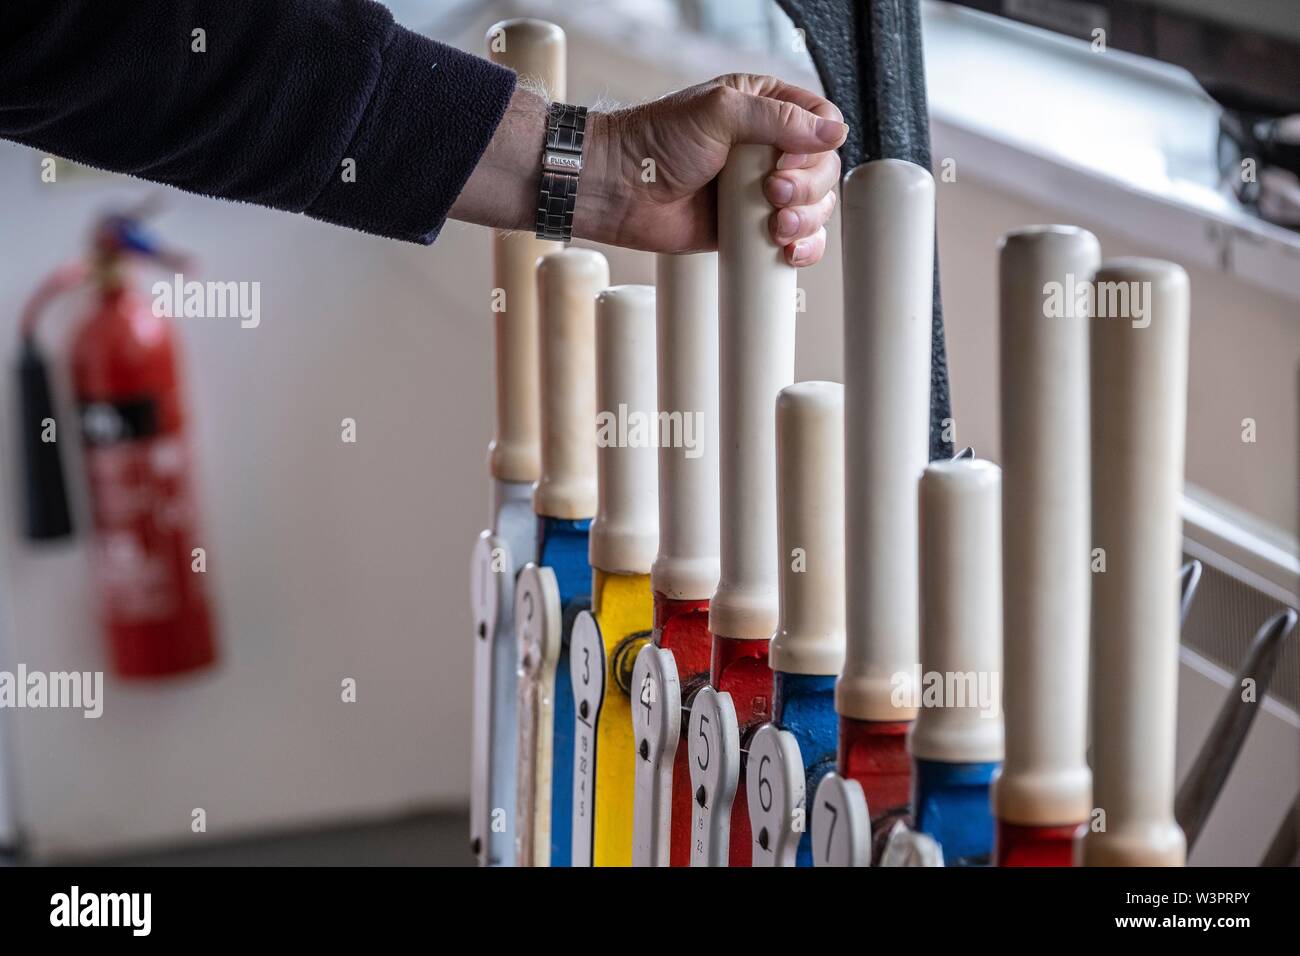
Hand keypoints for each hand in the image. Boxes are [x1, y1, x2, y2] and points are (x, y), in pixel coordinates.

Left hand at [450, 74, 846, 267]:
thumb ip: (777, 119)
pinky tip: (788, 251)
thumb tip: (837, 131)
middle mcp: (769, 148)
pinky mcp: (751, 227)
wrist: (620, 189)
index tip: (787, 163)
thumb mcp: (720, 113)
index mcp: (765, 107)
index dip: (817, 147)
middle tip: (772, 194)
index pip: (822, 121)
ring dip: (807, 221)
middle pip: (824, 169)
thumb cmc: (658, 141)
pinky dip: (802, 248)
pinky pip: (796, 240)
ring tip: (775, 225)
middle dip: (808, 188)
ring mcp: (762, 190)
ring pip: (816, 207)